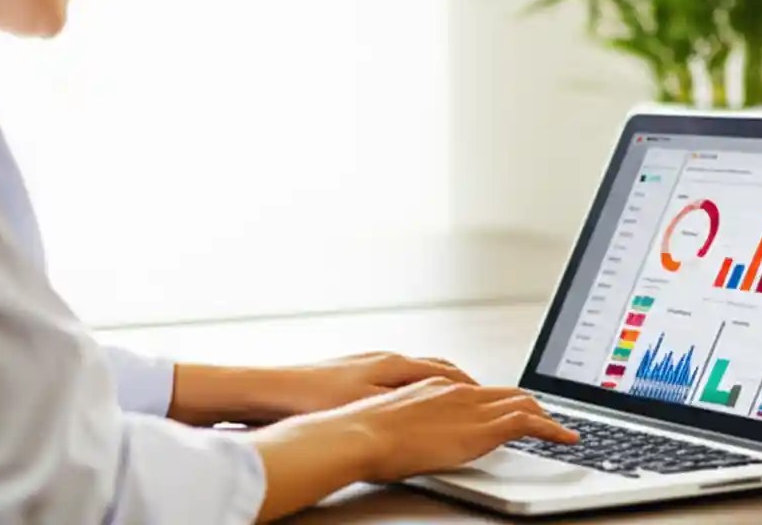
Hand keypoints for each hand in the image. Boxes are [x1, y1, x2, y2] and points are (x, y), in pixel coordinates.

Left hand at [272, 351, 479, 415]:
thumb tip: (440, 398)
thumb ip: (410, 400)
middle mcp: (383, 358)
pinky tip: (407, 396)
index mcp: (393, 364)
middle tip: (478, 393)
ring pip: (415, 368)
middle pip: (434, 365)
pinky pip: (395, 375)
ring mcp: (367, 362)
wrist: (274, 390)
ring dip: (436, 381)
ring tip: (450, 394)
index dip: (469, 385)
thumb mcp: (371, 403)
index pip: (445, 372)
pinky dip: (413, 384)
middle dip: (459, 380)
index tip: (487, 395)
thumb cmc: (316, 397)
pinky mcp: (351, 370)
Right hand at [332, 376, 578, 482]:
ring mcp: (471, 406)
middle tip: (546, 418)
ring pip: (522, 403)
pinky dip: (551, 429)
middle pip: (506, 392)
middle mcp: (458, 390)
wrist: (360, 434)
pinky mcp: (481, 427)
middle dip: (529, 405)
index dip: (499, 400)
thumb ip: (408, 424)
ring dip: (545, 416)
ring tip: (561, 430)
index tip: (510, 410)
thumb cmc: (363, 433)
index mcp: (436, 386)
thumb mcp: (389, 422)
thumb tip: (408, 435)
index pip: (479, 390)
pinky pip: (527, 423)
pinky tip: (564, 438)